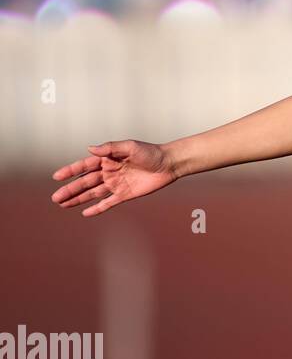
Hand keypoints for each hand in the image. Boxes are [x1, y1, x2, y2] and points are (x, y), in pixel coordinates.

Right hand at [50, 140, 177, 216]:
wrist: (169, 164)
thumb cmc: (150, 152)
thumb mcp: (129, 146)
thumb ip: (110, 148)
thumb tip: (90, 149)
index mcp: (107, 159)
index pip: (84, 166)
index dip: (70, 171)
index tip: (56, 177)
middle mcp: (109, 172)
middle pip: (85, 182)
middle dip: (70, 190)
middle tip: (55, 198)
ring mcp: (116, 184)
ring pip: (93, 193)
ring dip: (78, 199)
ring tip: (63, 204)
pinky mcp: (125, 194)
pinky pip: (108, 203)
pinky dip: (97, 208)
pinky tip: (85, 212)